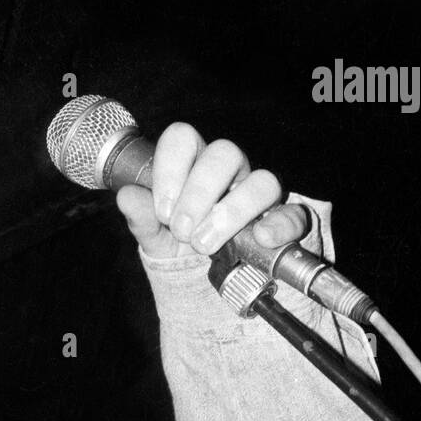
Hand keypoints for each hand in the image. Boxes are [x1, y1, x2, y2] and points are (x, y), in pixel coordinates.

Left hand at [117, 122, 308, 260]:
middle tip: (182, 231)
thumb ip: (142, 218)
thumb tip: (126, 197)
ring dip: (232, 212)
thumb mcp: (155, 237)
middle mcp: (229, 172)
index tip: (162, 209)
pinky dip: (280, 225)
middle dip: (199, 193)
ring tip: (205, 244)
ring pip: (262, 180)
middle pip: (224, 153)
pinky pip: (294, 214)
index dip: (171, 168)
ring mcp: (258, 195)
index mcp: (193, 164)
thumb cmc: (179, 246)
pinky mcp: (283, 222)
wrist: (204, 282)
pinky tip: (261, 238)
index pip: (184, 138)